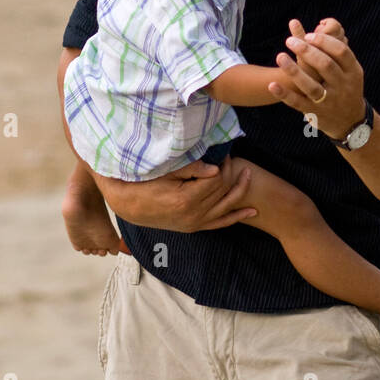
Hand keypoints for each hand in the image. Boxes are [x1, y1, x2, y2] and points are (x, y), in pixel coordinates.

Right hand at [94, 159, 256, 231]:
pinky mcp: (193, 227)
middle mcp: (193, 215)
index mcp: (186, 199)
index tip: (222, 151)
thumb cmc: (143, 182)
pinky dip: (236, 217)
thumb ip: (191, 169)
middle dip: (230, 173)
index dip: (222, 164)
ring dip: (239, 191)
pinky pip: (220, 223)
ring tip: (249, 175)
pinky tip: (251, 211)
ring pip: (225, 207)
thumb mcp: (164, 172)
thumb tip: (216, 168)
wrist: (127, 203)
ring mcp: (194, 223)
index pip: (216, 180)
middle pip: (222, 191)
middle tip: (230, 156)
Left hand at [269, 18, 365, 141]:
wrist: (351, 123)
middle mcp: (343, 86)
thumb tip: (322, 24)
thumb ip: (338, 52)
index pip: (341, 52)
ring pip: (311, 85)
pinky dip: (284, 95)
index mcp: (353, 72)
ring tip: (280, 56)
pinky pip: (298, 103)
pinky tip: (271, 85)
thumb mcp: (351, 71)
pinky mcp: (315, 113)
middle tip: (290, 41)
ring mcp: (329, 101)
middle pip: (325, 65)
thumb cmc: (346, 88)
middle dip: (307, 51)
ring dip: (294, 70)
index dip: (324, 42)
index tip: (307, 35)